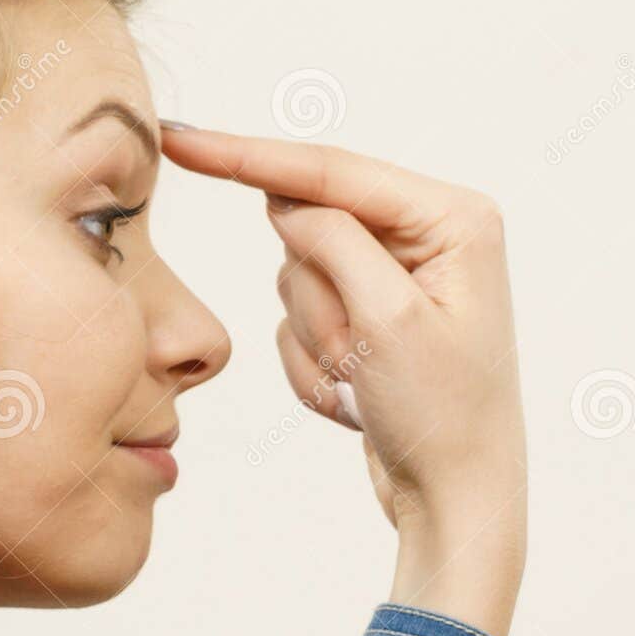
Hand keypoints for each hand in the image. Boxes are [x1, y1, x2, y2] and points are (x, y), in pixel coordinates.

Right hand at [160, 124, 526, 635]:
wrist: (453, 496)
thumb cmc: (443, 415)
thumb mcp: (388, 322)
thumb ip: (335, 245)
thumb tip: (287, 203)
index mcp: (450, 218)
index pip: (329, 170)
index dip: (247, 156)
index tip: (180, 139)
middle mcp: (424, 236)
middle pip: (306, 232)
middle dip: (316, 303)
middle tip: (361, 357)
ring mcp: (391, 278)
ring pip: (296, 280)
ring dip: (316, 342)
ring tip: (365, 382)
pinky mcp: (365, 316)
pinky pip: (298, 323)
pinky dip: (314, 367)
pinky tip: (357, 396)